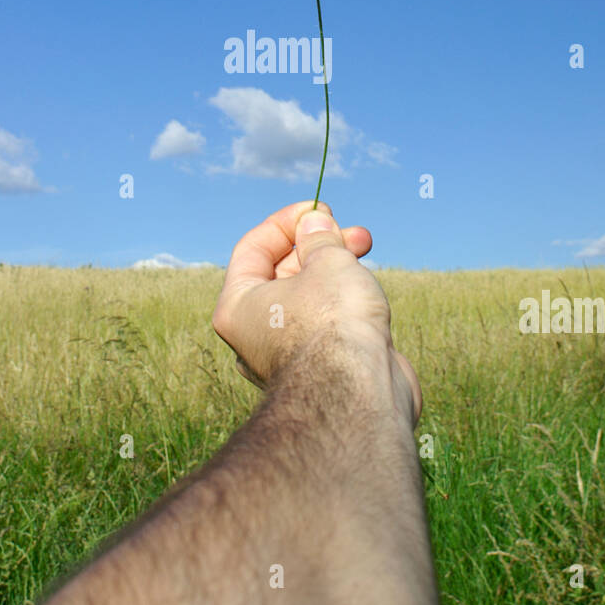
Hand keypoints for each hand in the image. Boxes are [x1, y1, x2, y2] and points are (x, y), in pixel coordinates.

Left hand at [212, 201, 421, 422]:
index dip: (287, 222)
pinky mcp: (321, 369)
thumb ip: (320, 237)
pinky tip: (367, 289)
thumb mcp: (326, 261)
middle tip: (351, 231)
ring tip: (364, 248)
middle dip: (318, 244)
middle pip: (282, 272)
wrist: (360, 395)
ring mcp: (289, 354)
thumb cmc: (332, 324)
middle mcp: (255, 332)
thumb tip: (315, 223)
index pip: (252, 249)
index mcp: (237, 306)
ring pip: (309, 298)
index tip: (318, 209)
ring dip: (335, 268)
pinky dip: (345, 302)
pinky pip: (328, 324)